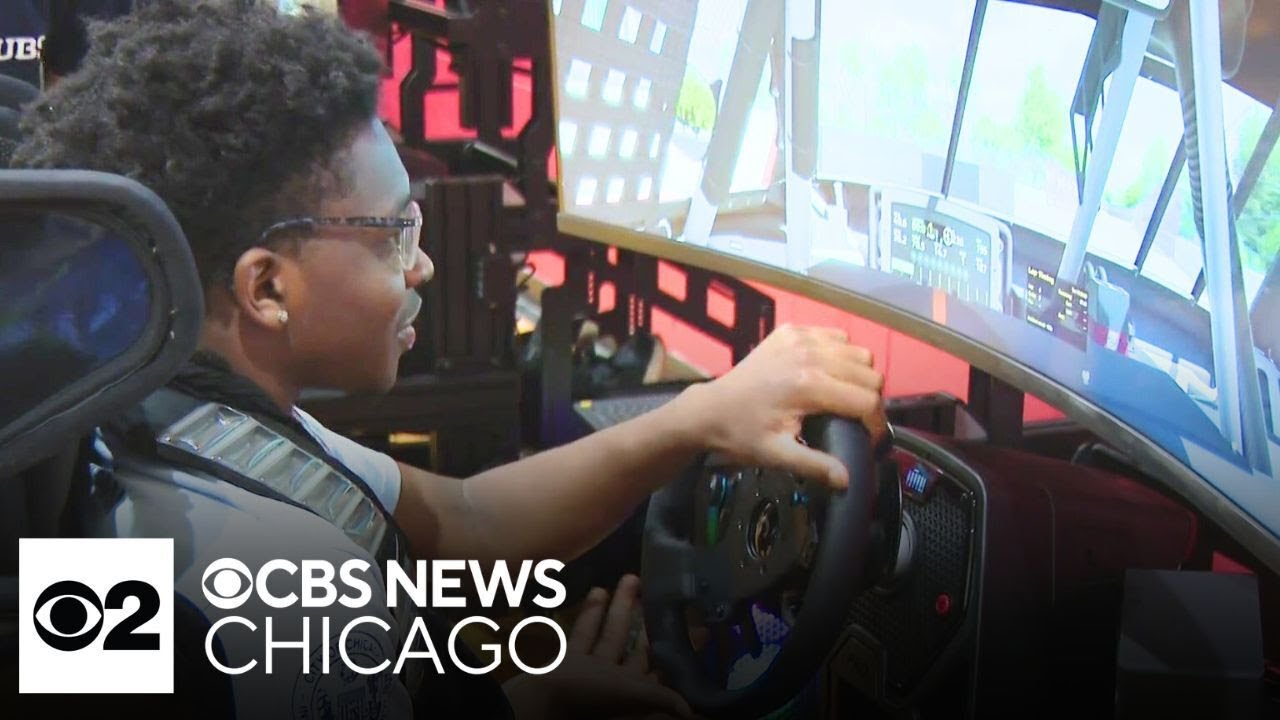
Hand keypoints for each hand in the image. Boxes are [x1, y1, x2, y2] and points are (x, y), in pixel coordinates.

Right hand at [504, 575, 693, 719]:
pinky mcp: (568, 662)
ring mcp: (592, 671)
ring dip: (621, 608)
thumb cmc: (590, 698)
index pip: (664, 668)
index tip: (696, 623)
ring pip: (611, 635)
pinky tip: (598, 590)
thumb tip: (692, 712)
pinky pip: (583, 635)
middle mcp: (616, 681)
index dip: (679, 648)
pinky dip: (590, 614)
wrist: (542, 703)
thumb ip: (660, 697)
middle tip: (660, 590)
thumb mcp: (632, 696)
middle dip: (649, 620)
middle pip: (639, 647)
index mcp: (635, 691)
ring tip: (631, 579)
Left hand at [672, 324, 887, 489]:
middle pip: (869, 374)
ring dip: (859, 375)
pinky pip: (836, 336)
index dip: (875, 424)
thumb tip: (847, 480)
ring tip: (844, 396)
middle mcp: (810, 354)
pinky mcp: (791, 330)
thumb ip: (814, 465)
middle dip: (870, 400)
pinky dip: (840, 353)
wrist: (709, 409)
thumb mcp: (776, 455)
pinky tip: (827, 371)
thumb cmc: (742, 434)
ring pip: (858, 352)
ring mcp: (800, 338)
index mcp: (809, 385)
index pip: (867, 401)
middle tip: (856, 420)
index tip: (869, 440)